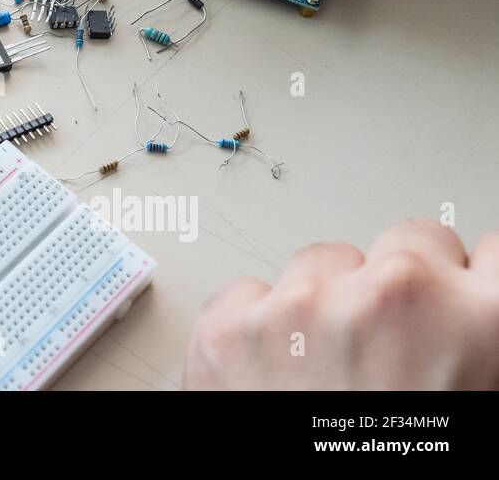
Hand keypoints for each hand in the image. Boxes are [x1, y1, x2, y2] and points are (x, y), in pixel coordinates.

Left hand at [184, 220, 498, 388]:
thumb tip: (464, 307)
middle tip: (394, 354)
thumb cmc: (397, 468)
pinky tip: (275, 381)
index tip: (466, 291)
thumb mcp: (483, 398)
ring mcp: (300, 307)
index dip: (476, 282)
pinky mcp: (227, 328)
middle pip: (407, 243)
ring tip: (331, 378)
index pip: (494, 252)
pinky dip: (259, 331)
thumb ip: (478, 337)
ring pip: (323, 264)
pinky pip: (249, 296)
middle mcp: (390, 297)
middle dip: (400, 287)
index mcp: (478, 322)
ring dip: (326, 307)